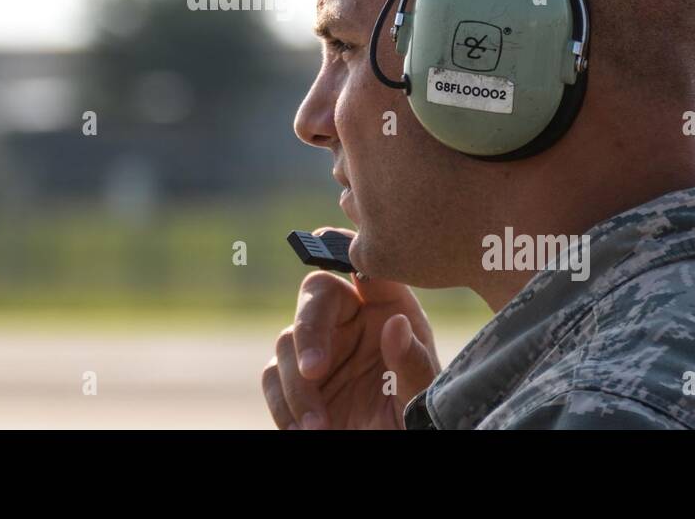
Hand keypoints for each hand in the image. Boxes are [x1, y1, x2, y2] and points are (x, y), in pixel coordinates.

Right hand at [262, 229, 440, 428]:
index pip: (366, 266)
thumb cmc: (415, 422)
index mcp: (389, 309)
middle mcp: (352, 320)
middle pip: (316, 293)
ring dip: (296, 385)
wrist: (389, 451)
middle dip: (309, 329)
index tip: (325, 242)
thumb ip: (411, 362)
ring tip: (317, 426)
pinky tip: (303, 429)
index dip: (343, 247)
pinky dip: (282, 405)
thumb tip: (395, 324)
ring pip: (288, 340)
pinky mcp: (295, 380)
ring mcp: (321, 348)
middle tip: (313, 370)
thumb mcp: (421, 397)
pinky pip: (273, 378)